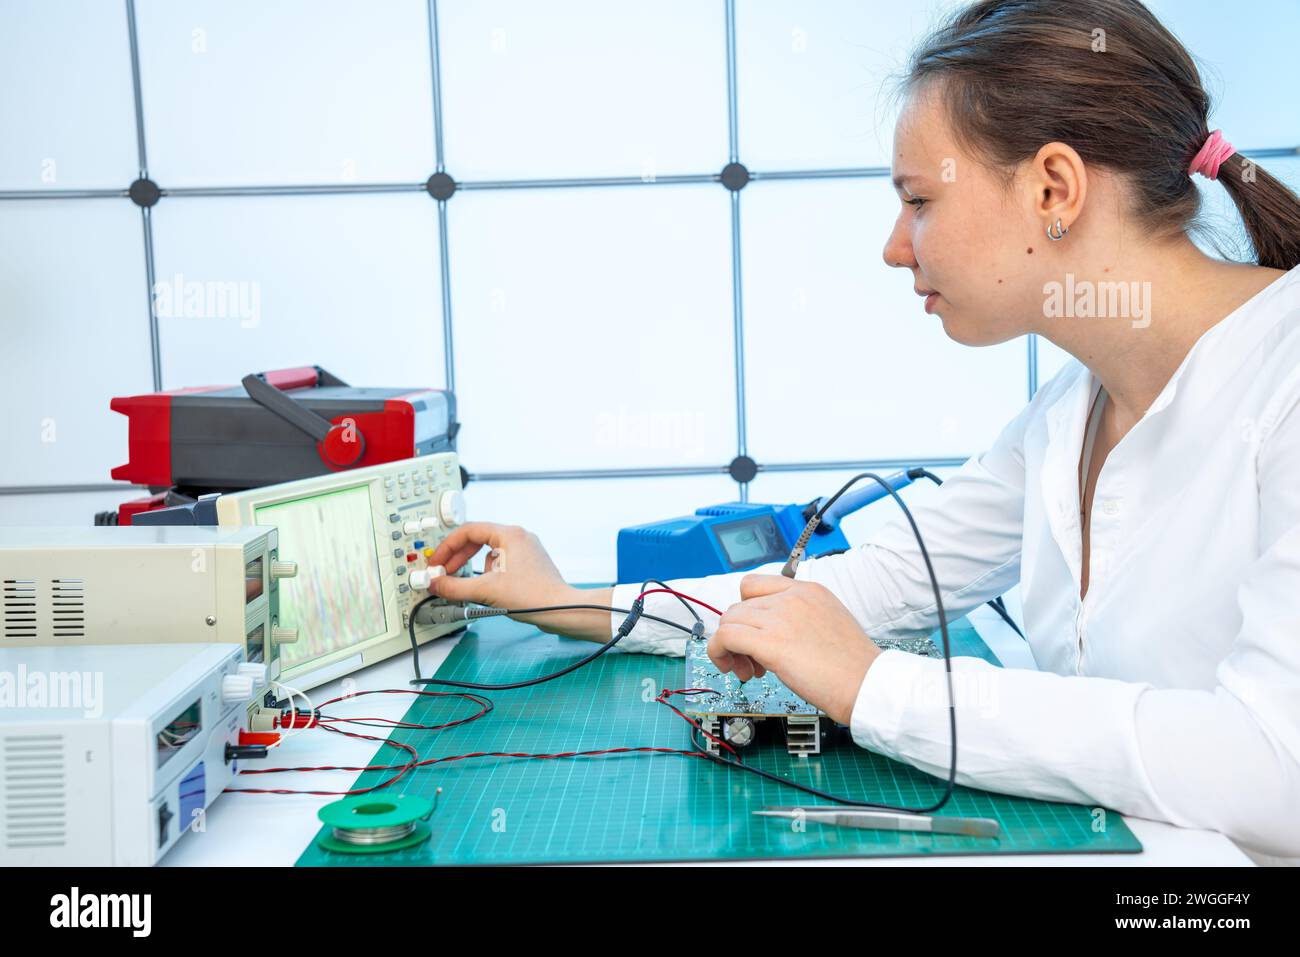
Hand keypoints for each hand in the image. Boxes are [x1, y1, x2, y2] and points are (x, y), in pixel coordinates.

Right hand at [423, 522, 611, 639]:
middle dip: (458, 558)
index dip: (447, 546)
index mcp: (510, 534)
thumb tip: (436, 584)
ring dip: (475, 569)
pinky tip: (491, 592)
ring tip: (472, 586)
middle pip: (478, 540)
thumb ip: (455, 587)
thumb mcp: (486, 591)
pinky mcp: (529, 565)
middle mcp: (519, 537)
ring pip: (489, 554)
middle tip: (444, 572)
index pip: (468, 530)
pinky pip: (501, 564)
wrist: (562, 611)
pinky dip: (489, 575)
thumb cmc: (534, 596)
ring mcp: (526, 551)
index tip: (437, 561)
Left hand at [709, 574, 881, 724]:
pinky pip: (725, 637)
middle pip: (739, 606)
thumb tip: (771, 632)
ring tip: (749, 671)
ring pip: (729, 621)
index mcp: (808, 591)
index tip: (753, 632)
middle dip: (739, 634)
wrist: (869, 684)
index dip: (746, 610)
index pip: (755, 585)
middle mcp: (792, 598)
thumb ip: (800, 619)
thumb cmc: (855, 666)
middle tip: (752, 661)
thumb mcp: (829, 624)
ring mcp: (780, 617)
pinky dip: (720, 654)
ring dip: (730, 648)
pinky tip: (736, 671)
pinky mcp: (770, 642)